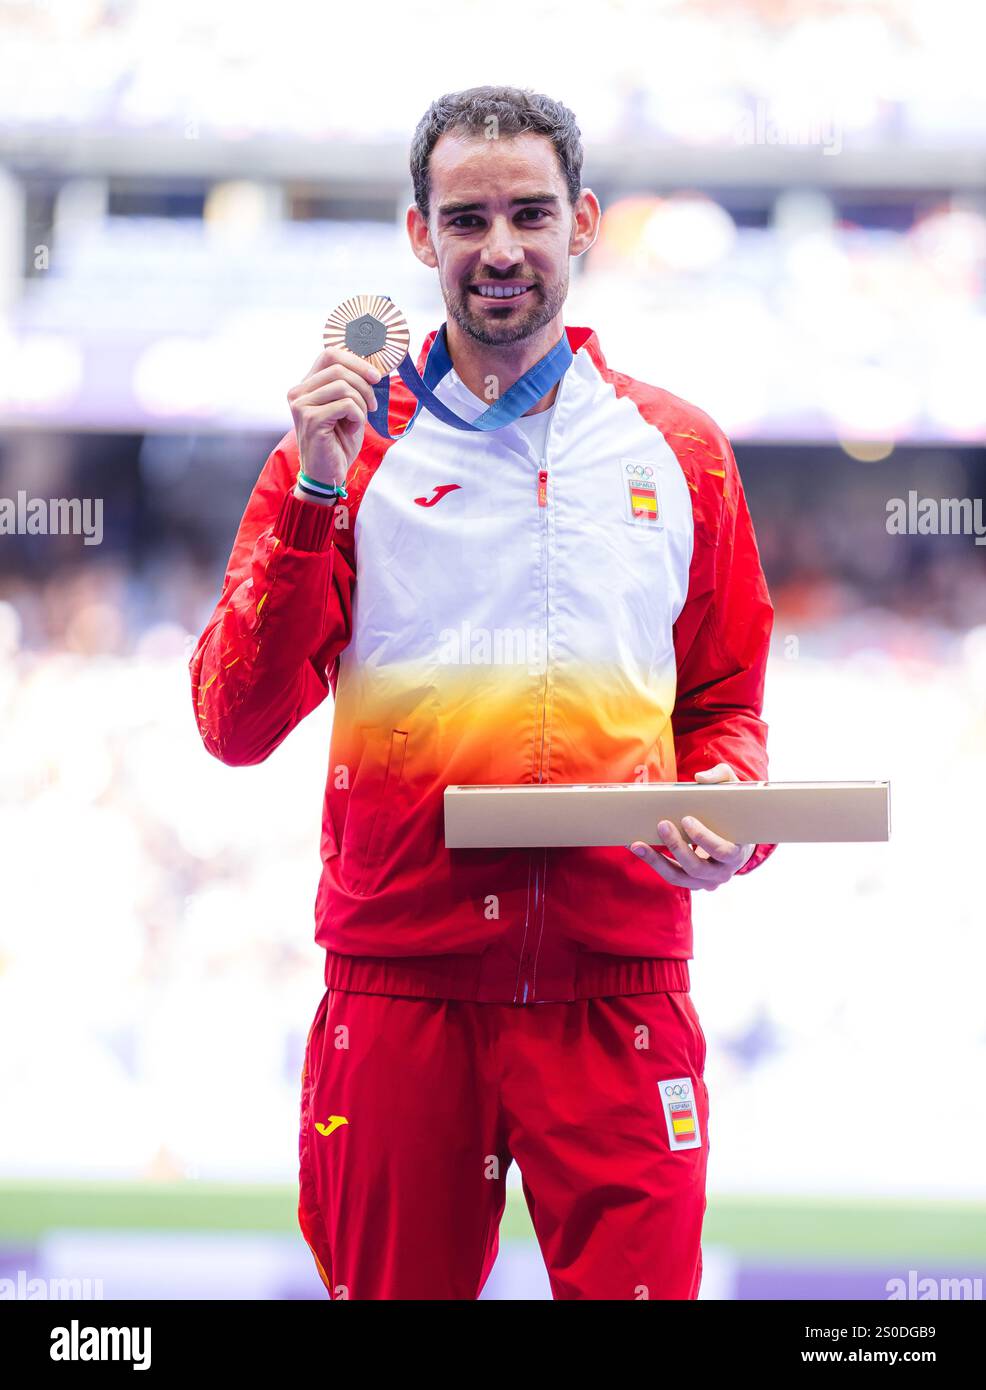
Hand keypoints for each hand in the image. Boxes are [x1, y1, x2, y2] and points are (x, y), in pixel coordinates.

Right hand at [287, 346, 381, 486]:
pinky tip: (352, 430)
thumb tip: (372, 367)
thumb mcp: (346, 408)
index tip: (375, 376)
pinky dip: (358, 417)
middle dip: (364, 385)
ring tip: (359, 421)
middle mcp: (298, 392)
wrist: (328, 474)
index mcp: (305, 386)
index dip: (356, 361)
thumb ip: (350, 385)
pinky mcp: (311, 419)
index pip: (329, 354)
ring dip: (362, 403)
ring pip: (344, 386)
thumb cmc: (338, 442)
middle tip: (373, 405)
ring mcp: (302, 405)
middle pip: (339, 368)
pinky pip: (346, 405)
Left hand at [627, 762, 755, 890]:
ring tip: (637, 844)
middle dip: (676, 846)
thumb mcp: (734, 791)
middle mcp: (722, 873)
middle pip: (697, 867)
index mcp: (736, 853)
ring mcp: (704, 881)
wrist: (736, 841)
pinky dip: (652, 862)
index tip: (686, 820)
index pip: (722, 851)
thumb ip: (721, 777)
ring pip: (678, 877)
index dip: (703, 838)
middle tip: (662, 824)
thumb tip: (700, 778)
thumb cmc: (733, 813)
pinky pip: (669, 875)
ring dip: (655, 860)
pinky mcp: (689, 881)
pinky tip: (637, 847)